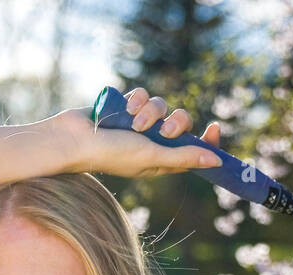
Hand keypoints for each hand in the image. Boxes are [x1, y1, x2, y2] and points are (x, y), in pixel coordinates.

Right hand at [51, 87, 222, 177]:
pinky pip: (142, 94)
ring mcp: (139, 123)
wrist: (75, 139)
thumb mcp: (153, 156)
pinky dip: (135, 99)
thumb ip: (184, 157)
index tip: (215, 128)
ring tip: (133, 121)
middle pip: (181, 123)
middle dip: (176, 122)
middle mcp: (153, 141)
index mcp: (163, 159)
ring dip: (150, 111)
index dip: (207, 141)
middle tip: (164, 130)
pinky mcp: (126, 107)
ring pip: (161, 105)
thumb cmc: (112, 154)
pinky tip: (123, 109)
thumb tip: (216, 161)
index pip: (194, 150)